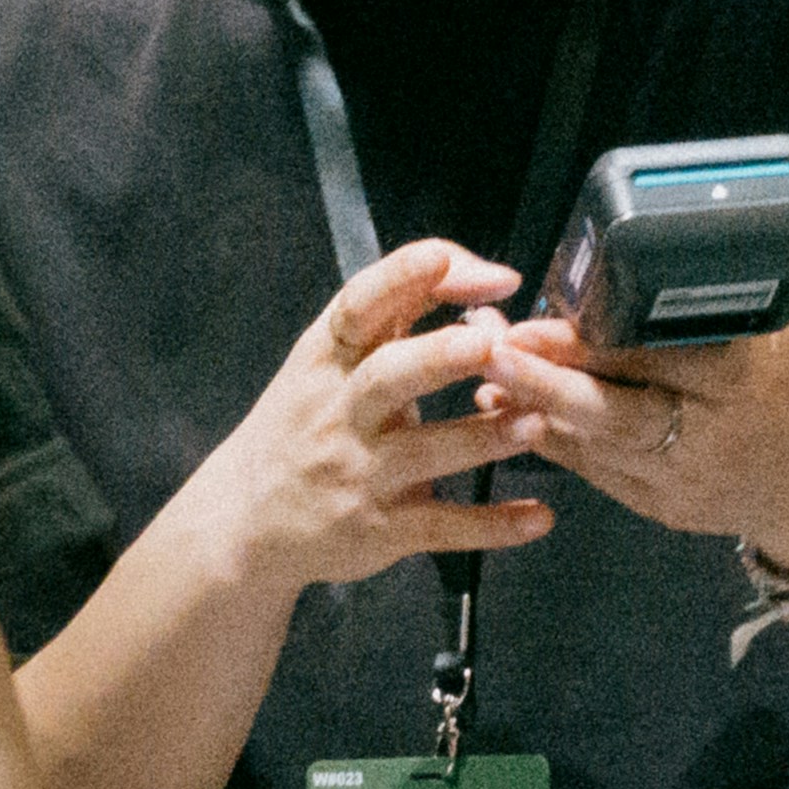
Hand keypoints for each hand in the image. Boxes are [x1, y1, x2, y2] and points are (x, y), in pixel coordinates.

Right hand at [164, 238, 556, 598]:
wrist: (248, 519)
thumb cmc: (306, 423)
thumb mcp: (328, 362)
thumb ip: (393, 313)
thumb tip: (469, 267)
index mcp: (327, 359)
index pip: (358, 305)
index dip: (402, 276)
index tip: (447, 258)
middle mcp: (339, 412)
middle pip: (388, 377)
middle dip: (438, 357)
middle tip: (489, 344)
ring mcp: (359, 474)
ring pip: (424, 453)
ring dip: (482, 438)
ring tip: (536, 423)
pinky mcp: (380, 530)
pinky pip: (442, 526)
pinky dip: (492, 525)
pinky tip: (539, 519)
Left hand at [480, 239, 788, 568]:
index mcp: (751, 387)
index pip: (670, 362)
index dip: (606, 345)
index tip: (552, 320)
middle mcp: (712, 440)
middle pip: (619, 414)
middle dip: (551, 383)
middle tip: (497, 345)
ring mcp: (682, 482)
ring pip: (595, 446)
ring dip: (533, 406)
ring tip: (483, 366)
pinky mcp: (657, 506)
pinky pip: (593, 472)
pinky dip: (548, 439)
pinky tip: (504, 404)